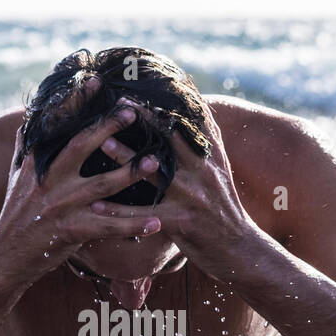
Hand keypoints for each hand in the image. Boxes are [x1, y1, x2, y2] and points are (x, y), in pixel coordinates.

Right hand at [0, 83, 164, 285]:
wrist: (5, 256)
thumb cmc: (16, 213)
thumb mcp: (17, 176)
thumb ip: (27, 145)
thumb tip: (30, 113)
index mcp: (36, 162)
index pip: (55, 125)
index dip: (75, 102)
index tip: (96, 81)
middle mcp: (47, 180)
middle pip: (81, 146)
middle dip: (109, 127)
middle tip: (134, 111)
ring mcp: (59, 205)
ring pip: (101, 186)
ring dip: (130, 173)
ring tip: (156, 162)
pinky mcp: (70, 231)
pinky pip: (109, 227)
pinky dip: (133, 225)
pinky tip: (156, 222)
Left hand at [86, 101, 261, 279]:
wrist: (240, 250)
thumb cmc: (224, 209)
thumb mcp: (219, 171)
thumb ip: (206, 142)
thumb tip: (197, 107)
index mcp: (210, 158)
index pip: (189, 123)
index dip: (166, 102)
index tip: (144, 84)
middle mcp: (202, 172)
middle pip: (169, 140)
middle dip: (143, 120)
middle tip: (117, 103)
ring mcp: (192, 197)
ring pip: (153, 172)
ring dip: (125, 157)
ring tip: (101, 141)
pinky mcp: (181, 222)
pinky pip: (142, 215)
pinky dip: (117, 210)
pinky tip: (95, 205)